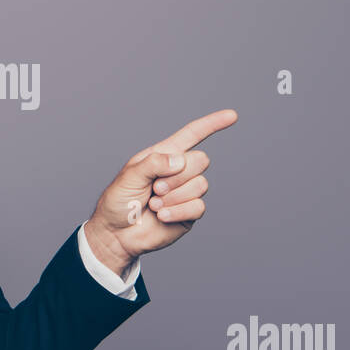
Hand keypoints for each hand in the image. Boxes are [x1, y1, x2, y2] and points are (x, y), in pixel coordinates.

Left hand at [85, 110, 237, 274]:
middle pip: (201, 160)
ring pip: (201, 185)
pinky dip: (178, 211)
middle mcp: (178, 172)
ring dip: (174, 196)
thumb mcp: (129, 176)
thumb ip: (153, 163)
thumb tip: (180, 161)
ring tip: (154, 203)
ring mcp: (186, 193)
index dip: (212, 124)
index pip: (192, 135)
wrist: (117, 234)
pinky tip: (162, 216)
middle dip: (178, 175)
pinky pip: (198, 207)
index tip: (232, 115)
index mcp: (164, 155)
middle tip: (155, 188)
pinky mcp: (189, 213)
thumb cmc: (118, 202)